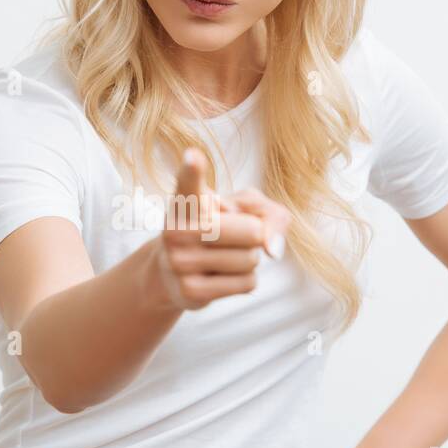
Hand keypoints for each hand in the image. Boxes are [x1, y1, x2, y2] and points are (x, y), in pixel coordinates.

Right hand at [154, 148, 291, 311]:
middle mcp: (176, 229)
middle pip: (252, 231)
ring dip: (250, 260)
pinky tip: (221, 276)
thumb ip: (269, 214)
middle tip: (232, 237)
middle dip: (256, 236)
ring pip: (251, 260)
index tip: (193, 156)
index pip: (190, 183)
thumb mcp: (244, 209)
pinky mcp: (189, 291)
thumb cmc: (217, 229)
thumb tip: (272, 249)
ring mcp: (179, 262)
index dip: (193, 169)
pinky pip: (246, 284)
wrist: (174, 273)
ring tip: (224, 257)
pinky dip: (245, 280)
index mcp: (186, 201)